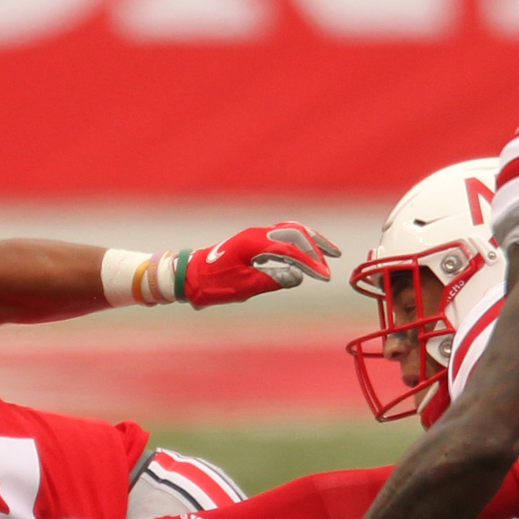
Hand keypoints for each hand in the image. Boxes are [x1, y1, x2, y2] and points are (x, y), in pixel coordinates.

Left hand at [182, 223, 337, 308]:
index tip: (325, 277)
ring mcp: (254, 236)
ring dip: (310, 241)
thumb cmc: (211, 283)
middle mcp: (257, 233)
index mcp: (254, 242)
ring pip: (290, 231)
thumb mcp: (242, 287)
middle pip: (296, 232)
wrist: (186, 276)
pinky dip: (298, 243)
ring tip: (329, 252)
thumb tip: (299, 276)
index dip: (311, 262)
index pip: (291, 249)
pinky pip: (282, 237)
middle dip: (316, 247)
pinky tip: (306, 253)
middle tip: (332, 262)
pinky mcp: (253, 242)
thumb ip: (272, 280)